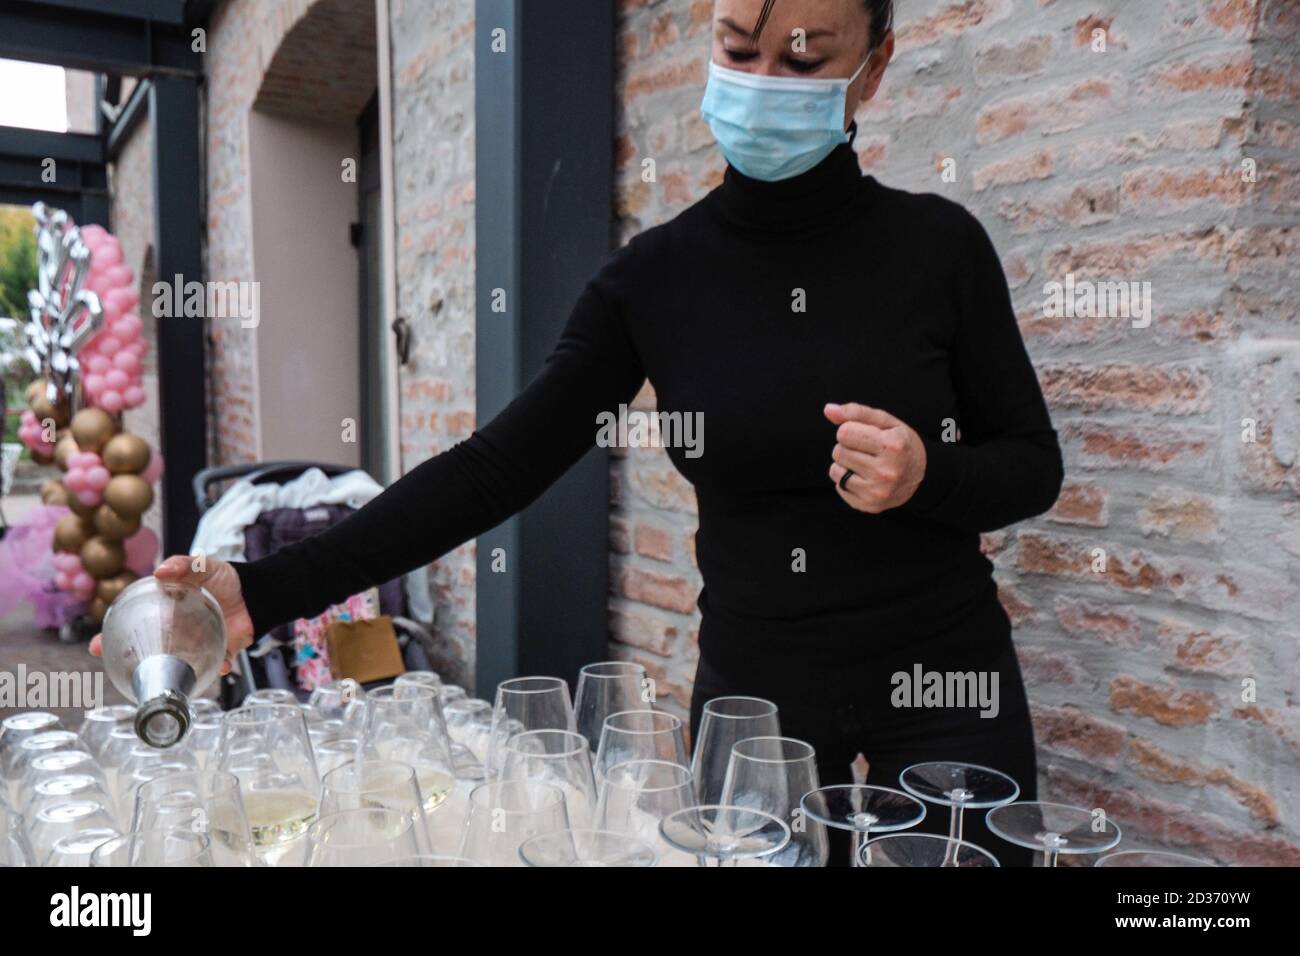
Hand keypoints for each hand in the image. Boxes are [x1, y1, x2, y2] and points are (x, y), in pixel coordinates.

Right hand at [89, 556, 254, 675]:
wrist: (258, 592)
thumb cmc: (226, 578)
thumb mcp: (204, 566)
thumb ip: (184, 565)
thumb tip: (159, 573)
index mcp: (168, 612)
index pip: (134, 624)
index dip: (113, 635)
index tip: (97, 646)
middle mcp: (179, 632)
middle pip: (150, 650)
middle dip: (132, 662)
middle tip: (120, 669)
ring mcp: (198, 645)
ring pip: (178, 666)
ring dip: (173, 675)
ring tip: (170, 680)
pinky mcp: (222, 653)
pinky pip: (214, 667)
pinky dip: (216, 670)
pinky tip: (220, 667)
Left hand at [824, 403, 926, 513]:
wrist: (922, 477)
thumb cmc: (900, 443)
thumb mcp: (886, 422)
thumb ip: (856, 412)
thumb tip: (828, 409)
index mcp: (892, 446)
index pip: (844, 432)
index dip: (850, 430)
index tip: (865, 434)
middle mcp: (886, 471)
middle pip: (838, 451)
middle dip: (847, 447)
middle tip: (867, 450)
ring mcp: (877, 492)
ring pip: (835, 470)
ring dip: (844, 464)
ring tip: (865, 463)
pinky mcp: (869, 505)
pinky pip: (838, 486)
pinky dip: (846, 480)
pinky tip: (864, 478)